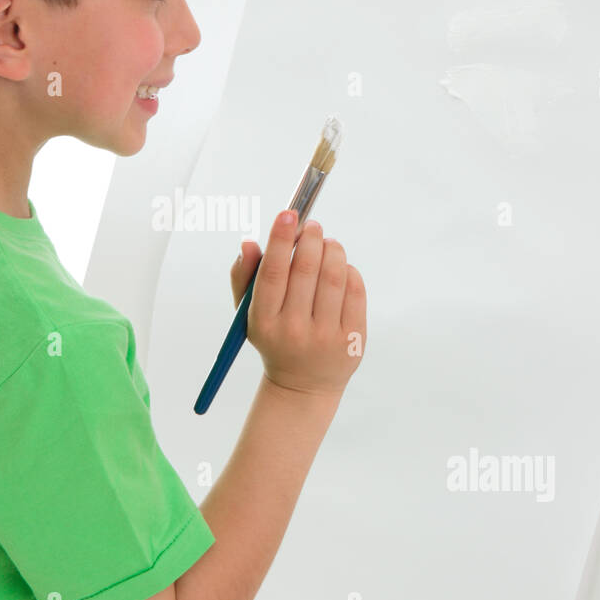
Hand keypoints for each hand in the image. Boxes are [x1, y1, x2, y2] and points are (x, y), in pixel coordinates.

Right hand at [230, 212, 366, 397]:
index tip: (288, 214)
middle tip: (311, 226)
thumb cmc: (274, 337)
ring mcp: (326, 337)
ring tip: (327, 243)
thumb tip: (248, 243)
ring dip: (332, 249)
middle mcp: (294, 331)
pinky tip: (340, 267)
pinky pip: (355, 290)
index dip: (280, 239)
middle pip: (306, 270)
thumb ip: (244, 277)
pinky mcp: (352, 340)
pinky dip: (348, 269)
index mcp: (263, 322)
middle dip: (310, 238)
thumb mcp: (249, 314)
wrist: (303, 385)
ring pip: (334, 276)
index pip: (272, 273)